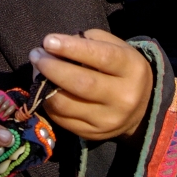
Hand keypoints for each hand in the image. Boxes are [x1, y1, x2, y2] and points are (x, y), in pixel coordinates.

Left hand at [29, 29, 152, 139]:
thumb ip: (87, 41)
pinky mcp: (94, 135)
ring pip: (67, 105)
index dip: (71, 48)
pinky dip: (49, 102)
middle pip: (81, 83)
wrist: (140, 108)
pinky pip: (62, 119)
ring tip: (37, 69)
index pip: (101, 57)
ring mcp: (108, 120)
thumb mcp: (114, 46)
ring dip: (44, 86)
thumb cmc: (121, 68)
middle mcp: (124, 97)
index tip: (48, 41)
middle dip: (52, 67)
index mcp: (132, 69)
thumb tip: (55, 48)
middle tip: (36, 55)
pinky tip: (45, 89)